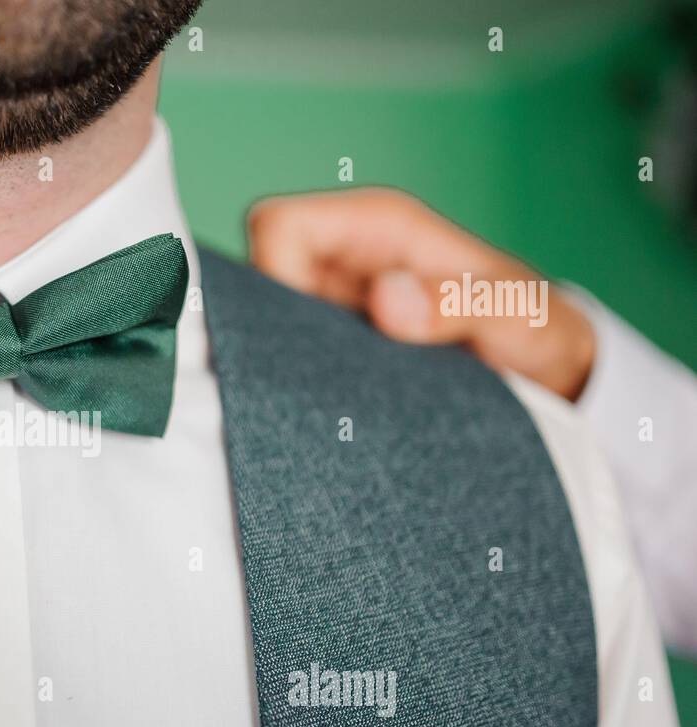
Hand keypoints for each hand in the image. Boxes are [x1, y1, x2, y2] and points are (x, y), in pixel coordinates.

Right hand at [247, 187, 596, 399]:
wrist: (553, 371)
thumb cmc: (539, 328)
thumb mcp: (516, 317)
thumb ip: (457, 304)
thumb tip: (385, 300)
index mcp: (377, 229)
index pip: (279, 227)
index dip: (269, 273)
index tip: (302, 332)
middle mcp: (344, 262)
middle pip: (257, 279)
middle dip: (267, 331)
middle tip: (310, 382)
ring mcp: (336, 305)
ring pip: (267, 324)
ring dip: (285, 364)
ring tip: (330, 403)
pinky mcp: (337, 347)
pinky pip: (292, 358)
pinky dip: (301, 387)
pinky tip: (332, 416)